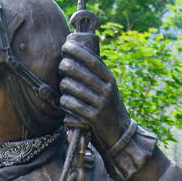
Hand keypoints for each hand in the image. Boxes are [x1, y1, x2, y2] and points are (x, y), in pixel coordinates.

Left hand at [58, 34, 131, 151]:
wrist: (120, 134)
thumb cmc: (108, 108)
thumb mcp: (107, 89)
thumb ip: (96, 75)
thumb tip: (77, 54)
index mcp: (109, 79)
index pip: (91, 59)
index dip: (76, 50)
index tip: (65, 45)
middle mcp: (106, 89)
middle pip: (78, 71)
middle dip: (65, 66)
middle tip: (62, 67)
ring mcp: (100, 104)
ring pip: (72, 87)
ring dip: (64, 86)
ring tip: (65, 88)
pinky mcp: (93, 118)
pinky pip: (71, 105)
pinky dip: (65, 102)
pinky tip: (65, 102)